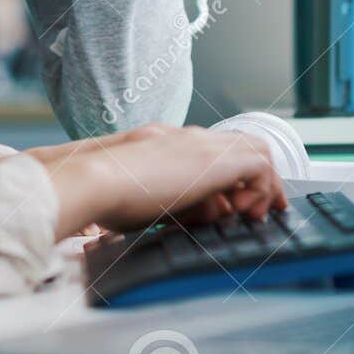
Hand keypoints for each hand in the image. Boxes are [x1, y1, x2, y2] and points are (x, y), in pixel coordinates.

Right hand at [27, 126, 285, 239]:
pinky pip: (260, 165)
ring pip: (255, 149)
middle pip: (240, 144)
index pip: (210, 151)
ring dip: (263, 183)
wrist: (90, 179)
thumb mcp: (143, 202)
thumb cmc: (102, 197)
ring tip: (256, 214)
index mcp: (164, 143)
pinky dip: (262, 189)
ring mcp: (200, 143)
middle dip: (256, 178)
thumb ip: (174, 204)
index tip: (232, 207)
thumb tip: (204, 216)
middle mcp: (185, 137)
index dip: (228, 178)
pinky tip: (247, 213)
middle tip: (257, 211)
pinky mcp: (214, 159)